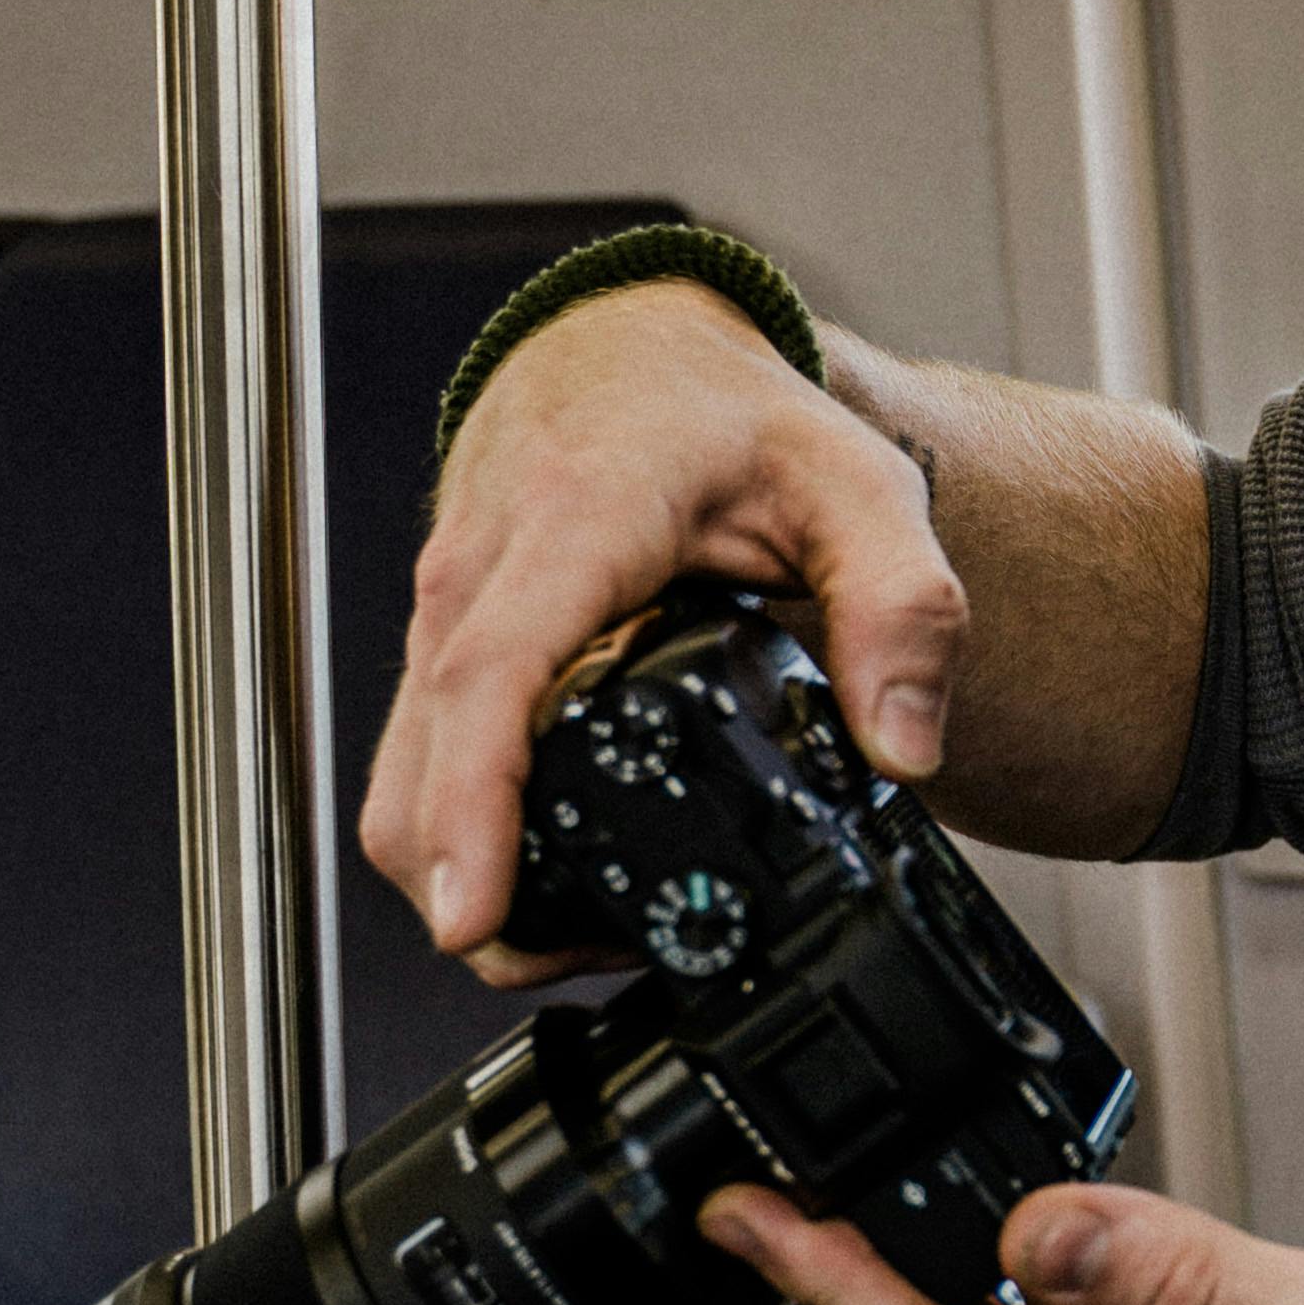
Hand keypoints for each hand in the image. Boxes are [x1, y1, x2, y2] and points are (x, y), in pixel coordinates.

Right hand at [363, 284, 965, 979]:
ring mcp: (443, 611)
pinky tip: (547, 870)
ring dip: (460, 873)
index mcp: (572, 524)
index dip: (472, 811)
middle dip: (467, 890)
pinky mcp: (438, 641)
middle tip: (575, 960)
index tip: (473, 915)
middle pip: (419, 764)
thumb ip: (903, 609)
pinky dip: (461, 829)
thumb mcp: (858, 484)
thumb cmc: (732, 411)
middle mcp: (479, 574)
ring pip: (398, 776)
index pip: (491, 683)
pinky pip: (419, 757)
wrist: (633, 344)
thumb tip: (905, 748)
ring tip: (576, 934)